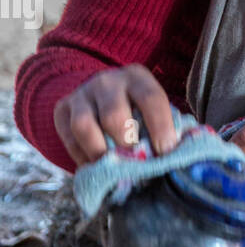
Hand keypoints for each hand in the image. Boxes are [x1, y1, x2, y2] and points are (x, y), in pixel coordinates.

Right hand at [53, 64, 177, 167]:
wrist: (100, 94)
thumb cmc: (137, 109)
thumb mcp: (153, 109)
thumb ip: (166, 126)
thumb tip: (180, 155)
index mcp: (137, 78)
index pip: (151, 99)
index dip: (160, 127)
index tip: (166, 152)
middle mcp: (107, 82)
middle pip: (114, 115)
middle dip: (127, 144)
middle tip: (137, 163)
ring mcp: (81, 94)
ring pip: (85, 126)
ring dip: (101, 153)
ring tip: (114, 169)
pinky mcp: (62, 110)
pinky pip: (69, 139)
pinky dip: (83, 158)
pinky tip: (97, 167)